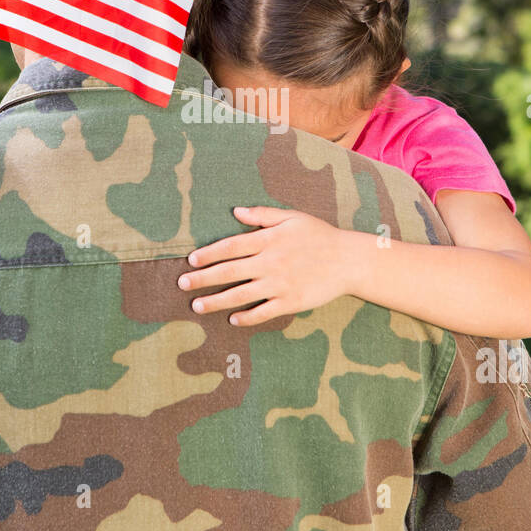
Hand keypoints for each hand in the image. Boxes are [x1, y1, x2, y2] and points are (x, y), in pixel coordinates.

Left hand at [178, 206, 353, 325]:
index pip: (231, 246)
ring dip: (216, 301)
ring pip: (240, 295)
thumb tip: (235, 211)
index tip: (191, 260)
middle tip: (182, 285)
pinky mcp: (291, 302)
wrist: (349, 260)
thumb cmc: (320, 235)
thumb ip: (263, 215)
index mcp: (268, 240)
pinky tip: (232, 319)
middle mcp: (270, 263)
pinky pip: (263, 312)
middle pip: (229, 272)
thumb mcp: (292, 217)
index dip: (208, 253)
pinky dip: (246, 317)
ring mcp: (279, 284)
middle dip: (202, 279)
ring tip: (196, 306)